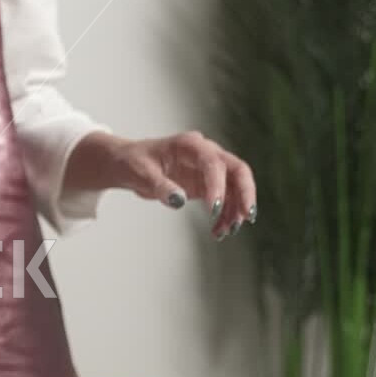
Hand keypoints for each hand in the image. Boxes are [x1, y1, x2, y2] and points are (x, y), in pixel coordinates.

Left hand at [66, 131, 257, 238]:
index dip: (217, 185)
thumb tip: (178, 201)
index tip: (213, 209)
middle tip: (247, 217)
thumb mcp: (140, 173)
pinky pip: (224, 200)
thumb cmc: (133, 162)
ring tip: (228, 231)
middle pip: (237, 169)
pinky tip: (219, 231)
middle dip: (245, 193)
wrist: (128, 164)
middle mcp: (205, 153)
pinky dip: (224, 215)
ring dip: (235, 209)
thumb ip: (159, 186)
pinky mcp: (206, 184)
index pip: (213, 162)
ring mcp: (208, 170)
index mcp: (189, 145)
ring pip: (234, 187)